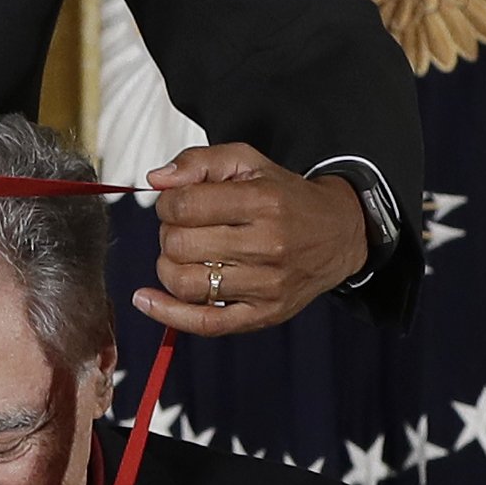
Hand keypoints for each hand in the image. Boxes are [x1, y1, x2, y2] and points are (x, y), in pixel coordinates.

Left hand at [137, 144, 367, 334]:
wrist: (339, 233)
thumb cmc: (286, 197)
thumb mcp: (249, 162)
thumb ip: (199, 161)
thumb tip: (157, 180)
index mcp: (263, 201)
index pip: (184, 206)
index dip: (167, 204)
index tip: (176, 204)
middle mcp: (268, 245)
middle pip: (180, 245)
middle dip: (169, 234)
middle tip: (184, 229)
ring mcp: (266, 285)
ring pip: (185, 283)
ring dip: (169, 267)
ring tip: (182, 255)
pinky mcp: (263, 314)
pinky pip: (204, 323)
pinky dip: (168, 314)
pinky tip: (146, 299)